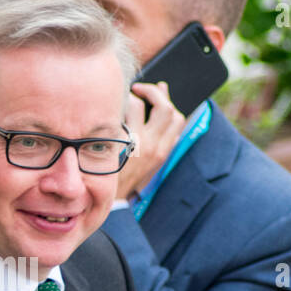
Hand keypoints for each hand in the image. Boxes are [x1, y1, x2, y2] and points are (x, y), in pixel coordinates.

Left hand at [120, 81, 187, 199]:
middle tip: (141, 89)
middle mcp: (156, 147)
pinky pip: (126, 112)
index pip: (178, 119)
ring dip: (135, 95)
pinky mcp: (122, 142)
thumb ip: (153, 142)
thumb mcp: (146, 164)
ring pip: (144, 106)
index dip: (170, 101)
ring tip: (125, 95)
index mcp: (164, 151)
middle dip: (154, 92)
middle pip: (167, 108)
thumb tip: (154, 119)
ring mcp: (140, 144)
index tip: (160, 91)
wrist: (111, 201)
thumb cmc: (125, 179)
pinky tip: (112, 107)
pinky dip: (120, 104)